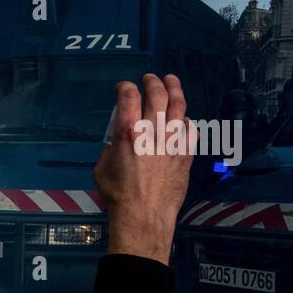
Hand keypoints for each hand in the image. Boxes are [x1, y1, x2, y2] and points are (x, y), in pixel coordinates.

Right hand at [94, 74, 195, 264]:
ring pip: (178, 106)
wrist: (143, 215)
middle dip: (153, 81)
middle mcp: (152, 131)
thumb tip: (119, 141)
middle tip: (150, 78)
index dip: (125, 87)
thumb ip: (111, 147)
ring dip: (175, 89)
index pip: (129, 96)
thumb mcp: (102, 167)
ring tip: (171, 81)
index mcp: (128, 133)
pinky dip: (185, 119)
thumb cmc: (117, 194)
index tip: (123, 87)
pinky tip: (182, 118)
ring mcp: (173, 141)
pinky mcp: (186, 153)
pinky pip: (190, 129)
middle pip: (157, 95)